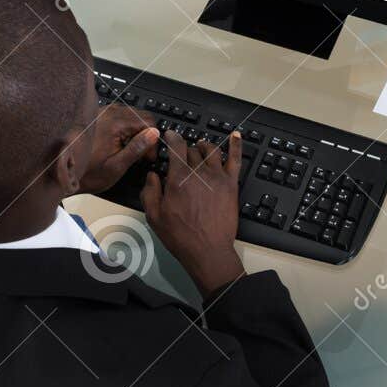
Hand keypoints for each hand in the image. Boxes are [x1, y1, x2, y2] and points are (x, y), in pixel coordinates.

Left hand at [78, 103, 158, 194]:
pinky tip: (120, 142)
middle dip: (146, 135)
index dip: (153, 141)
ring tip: (130, 150)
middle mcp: (108, 113)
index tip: (148, 156)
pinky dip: (125, 127)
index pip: (148, 122)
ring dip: (136, 130)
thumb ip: (137, 148)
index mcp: (114, 124)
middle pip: (141, 115)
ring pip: (132, 114)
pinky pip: (119, 115)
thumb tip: (154, 134)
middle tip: (142, 155)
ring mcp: (102, 112)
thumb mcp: (116, 167)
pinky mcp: (98, 115)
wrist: (64, 173)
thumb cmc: (87, 173)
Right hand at [141, 130, 245, 297]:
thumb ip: (150, 192)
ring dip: (204, 145)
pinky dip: (236, 145)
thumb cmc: (181, 236)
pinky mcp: (231, 184)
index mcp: (179, 178)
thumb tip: (152, 175)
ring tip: (201, 146)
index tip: (171, 135)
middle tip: (182, 155)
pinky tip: (235, 136)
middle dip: (185, 149)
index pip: (176, 147)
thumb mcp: (154, 216)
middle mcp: (199, 173)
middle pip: (192, 150)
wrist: (208, 251)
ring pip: (211, 151)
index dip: (173, 137)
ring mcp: (218, 177)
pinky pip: (235, 159)